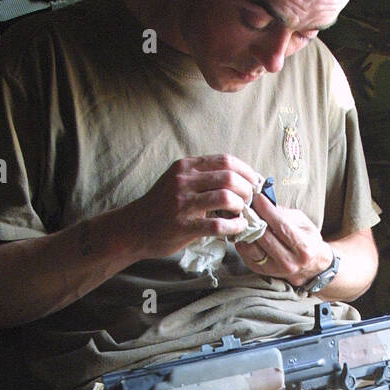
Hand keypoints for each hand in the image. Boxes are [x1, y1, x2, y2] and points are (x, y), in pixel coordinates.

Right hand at [126, 154, 263, 258]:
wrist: (134, 229)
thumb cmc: (161, 206)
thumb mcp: (178, 181)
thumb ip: (202, 177)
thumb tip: (238, 179)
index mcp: (186, 167)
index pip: (225, 160)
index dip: (246, 171)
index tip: (255, 182)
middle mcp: (184, 181)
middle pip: (229, 177)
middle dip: (247, 189)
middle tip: (251, 200)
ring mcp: (183, 204)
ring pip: (226, 198)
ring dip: (241, 206)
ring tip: (242, 213)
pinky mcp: (183, 226)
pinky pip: (218, 225)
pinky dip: (235, 226)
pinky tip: (238, 227)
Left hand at [238, 193, 332, 287]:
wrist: (312, 265)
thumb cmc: (308, 240)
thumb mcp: (303, 223)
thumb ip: (285, 214)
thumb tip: (265, 203)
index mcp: (303, 248)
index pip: (281, 226)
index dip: (267, 210)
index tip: (258, 198)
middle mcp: (289, 262)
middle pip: (265, 237)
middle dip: (254, 218)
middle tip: (248, 206)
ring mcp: (275, 269)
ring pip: (253, 247)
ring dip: (246, 231)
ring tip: (245, 219)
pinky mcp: (263, 272)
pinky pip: (247, 255)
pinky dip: (243, 242)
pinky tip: (245, 232)